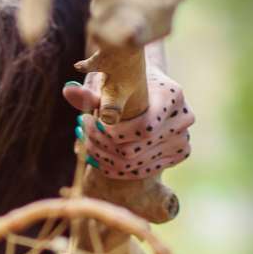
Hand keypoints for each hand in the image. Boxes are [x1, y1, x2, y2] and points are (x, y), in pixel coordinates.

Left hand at [62, 63, 194, 205]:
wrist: (148, 87)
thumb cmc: (126, 81)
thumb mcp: (108, 82)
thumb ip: (90, 91)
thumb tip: (68, 91)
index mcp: (173, 95)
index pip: (142, 128)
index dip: (111, 133)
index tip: (88, 121)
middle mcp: (184, 118)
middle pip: (134, 149)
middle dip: (100, 145)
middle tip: (80, 133)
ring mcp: (183, 139)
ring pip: (134, 165)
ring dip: (103, 158)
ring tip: (85, 144)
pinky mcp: (178, 155)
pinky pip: (141, 172)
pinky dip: (114, 168)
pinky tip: (98, 157)